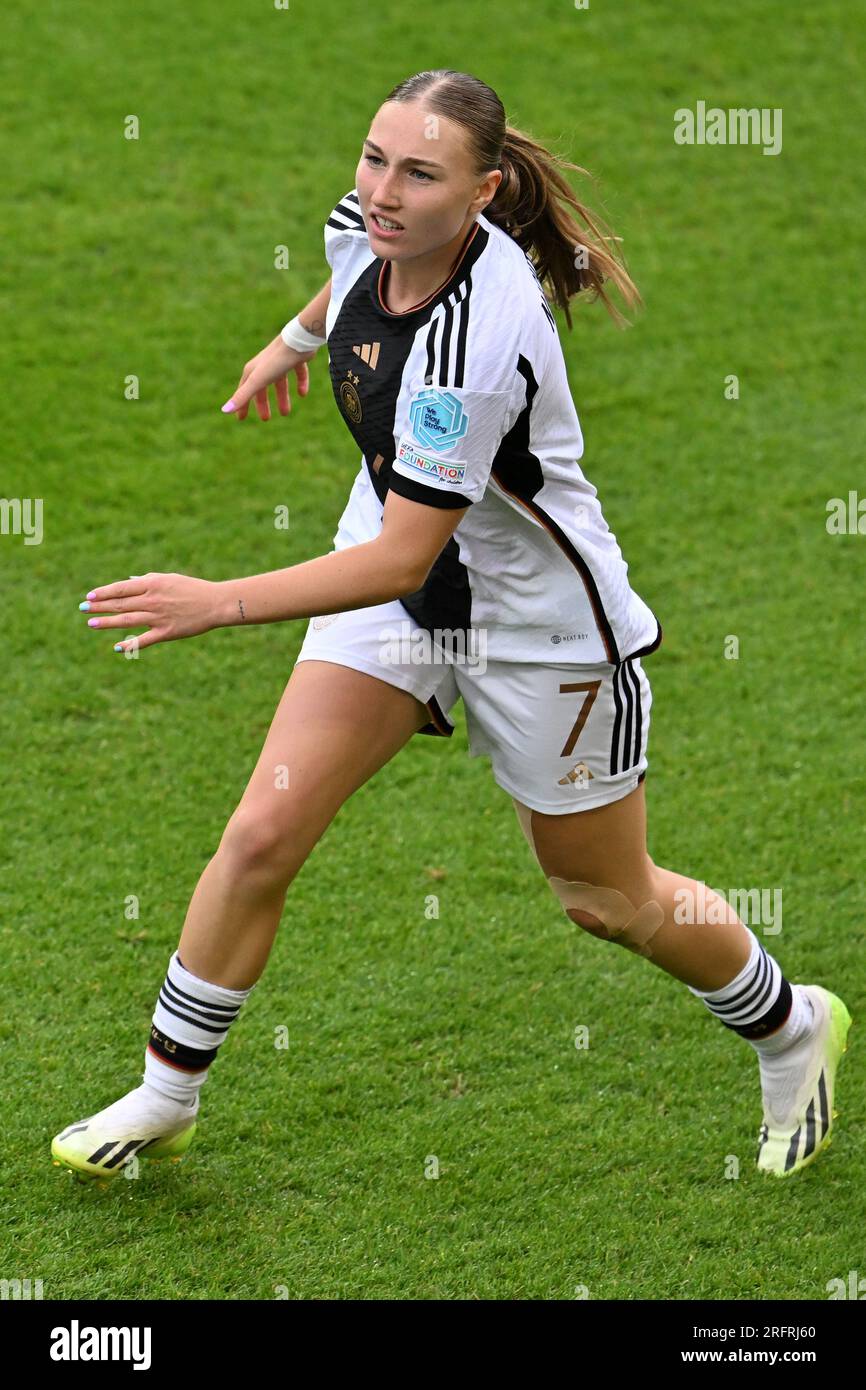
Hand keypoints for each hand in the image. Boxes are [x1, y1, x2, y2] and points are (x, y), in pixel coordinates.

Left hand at [80, 572, 224, 652]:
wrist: (215, 603)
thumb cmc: (193, 589)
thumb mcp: (170, 578)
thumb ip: (148, 580)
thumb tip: (130, 580)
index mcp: (152, 584)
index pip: (121, 588)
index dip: (103, 592)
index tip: (90, 596)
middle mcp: (152, 600)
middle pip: (119, 604)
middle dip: (99, 606)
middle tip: (83, 608)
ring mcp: (158, 617)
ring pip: (126, 620)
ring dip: (107, 622)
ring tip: (91, 623)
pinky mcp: (166, 632)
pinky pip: (144, 640)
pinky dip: (129, 644)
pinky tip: (116, 647)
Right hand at [221, 333, 317, 420]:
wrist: (297, 341)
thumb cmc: (275, 361)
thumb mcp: (258, 381)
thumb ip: (243, 396)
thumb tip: (224, 411)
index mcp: (253, 371)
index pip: (243, 391)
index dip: (242, 404)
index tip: (241, 418)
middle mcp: (264, 366)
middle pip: (261, 388)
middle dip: (262, 403)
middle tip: (266, 419)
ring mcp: (280, 362)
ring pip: (280, 383)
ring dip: (282, 397)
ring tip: (285, 413)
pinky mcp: (295, 359)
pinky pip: (297, 373)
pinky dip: (299, 383)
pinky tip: (303, 394)